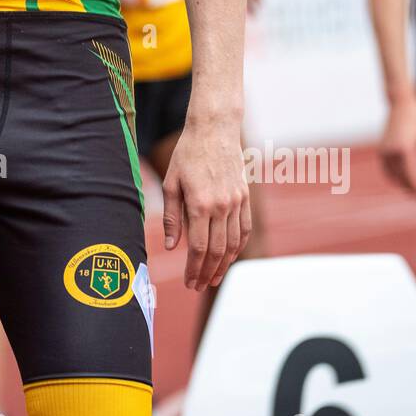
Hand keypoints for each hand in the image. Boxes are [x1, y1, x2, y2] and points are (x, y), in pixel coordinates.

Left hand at [161, 123, 249, 290]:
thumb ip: (172, 217)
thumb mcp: (171, 183)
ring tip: (213, 278)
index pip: (198, 248)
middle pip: (217, 250)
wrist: (214, 130)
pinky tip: (229, 256)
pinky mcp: (245, 197)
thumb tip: (171, 246)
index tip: (188, 282)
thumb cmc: (187, 154)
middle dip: (207, 272)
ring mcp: (236, 202)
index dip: (193, 269)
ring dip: (224, 264)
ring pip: (233, 243)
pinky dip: (238, 246)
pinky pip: (245, 228)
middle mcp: (221, 206)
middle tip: (198, 286)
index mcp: (200, 204)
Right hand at [380, 91, 415, 195]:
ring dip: (402, 184)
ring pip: (392, 176)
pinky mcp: (381, 150)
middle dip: (412, 188)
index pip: (412, 175)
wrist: (401, 104)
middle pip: (402, 178)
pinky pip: (387, 170)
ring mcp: (384, 151)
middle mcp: (391, 151)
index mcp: (405, 148)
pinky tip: (403, 180)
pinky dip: (394, 177)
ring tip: (414, 190)